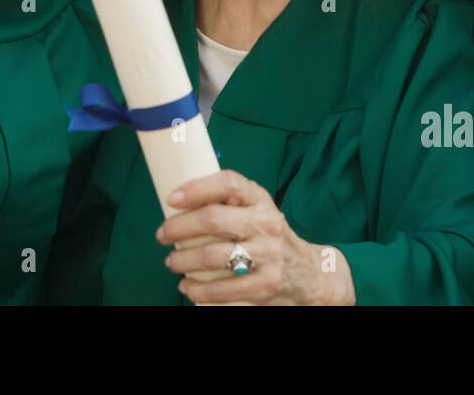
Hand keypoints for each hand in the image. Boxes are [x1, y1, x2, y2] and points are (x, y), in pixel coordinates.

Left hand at [155, 169, 355, 304]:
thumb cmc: (269, 237)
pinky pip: (221, 289)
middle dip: (178, 227)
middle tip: (163, 235)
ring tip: (172, 262)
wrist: (310, 274)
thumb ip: (229, 204)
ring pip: (211, 256)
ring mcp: (267, 255)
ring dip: (182, 260)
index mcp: (261, 200)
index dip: (197, 188)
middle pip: (212, 219)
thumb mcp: (258, 210)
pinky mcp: (265, 285)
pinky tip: (187, 287)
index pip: (228, 183)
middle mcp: (266, 224)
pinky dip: (196, 290)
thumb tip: (178, 201)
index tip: (171, 198)